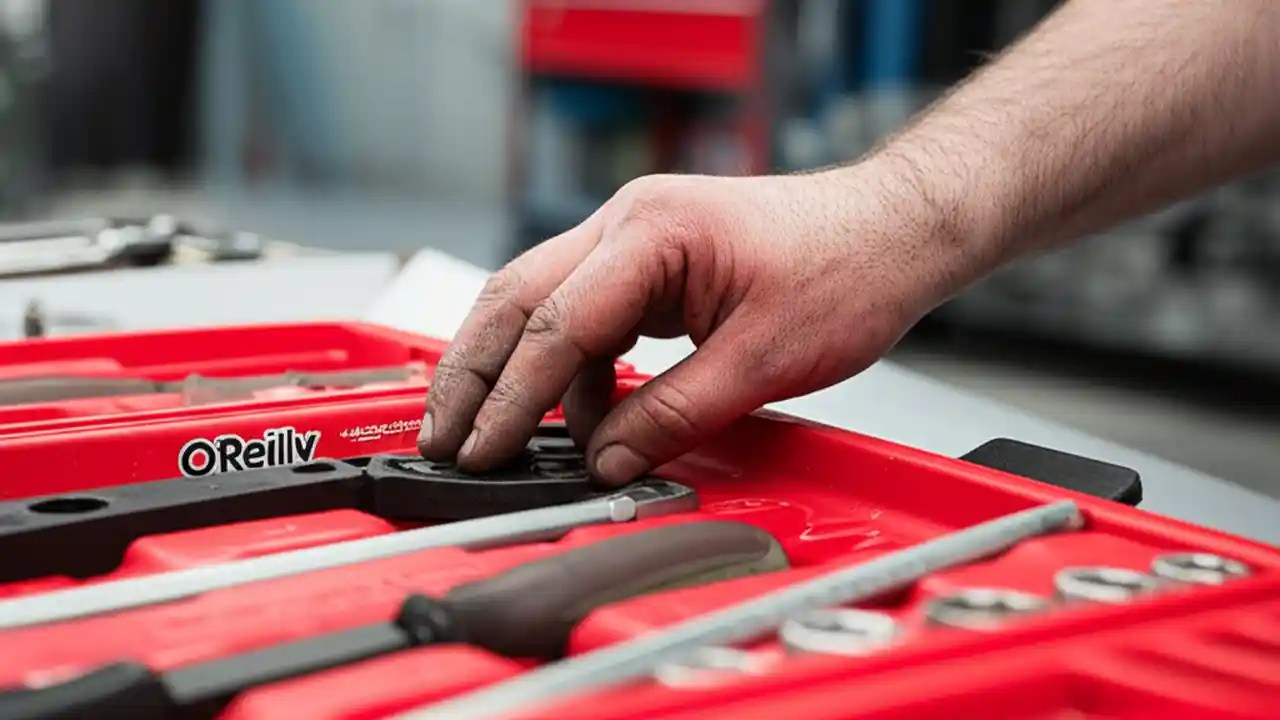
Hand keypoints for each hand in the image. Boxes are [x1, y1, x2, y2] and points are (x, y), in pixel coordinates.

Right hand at [418, 167, 963, 484]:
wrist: (893, 232)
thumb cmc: (847, 269)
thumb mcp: (762, 361)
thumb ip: (673, 415)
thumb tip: (606, 462)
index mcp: (652, 234)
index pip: (556, 324)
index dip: (514, 398)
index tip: (484, 451)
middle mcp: (629, 225)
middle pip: (517, 298)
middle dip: (472, 373)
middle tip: (440, 435)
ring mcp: (636, 241)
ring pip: (542, 306)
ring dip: (516, 372)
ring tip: (492, 436)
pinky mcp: (650, 265)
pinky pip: (587, 318)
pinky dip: (573, 371)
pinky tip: (577, 419)